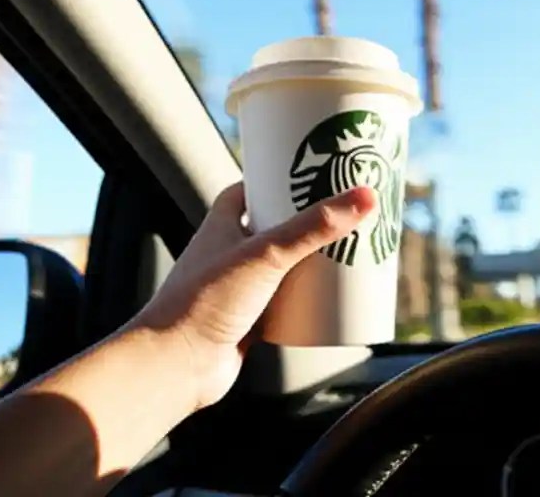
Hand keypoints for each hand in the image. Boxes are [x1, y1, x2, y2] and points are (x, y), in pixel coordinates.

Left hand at [131, 182, 376, 410]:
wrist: (177, 364)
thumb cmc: (203, 302)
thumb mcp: (266, 253)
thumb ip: (314, 227)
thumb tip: (363, 197)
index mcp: (222, 224)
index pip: (252, 189)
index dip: (280, 180)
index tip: (313, 174)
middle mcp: (228, 253)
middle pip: (275, 228)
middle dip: (307, 225)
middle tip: (341, 217)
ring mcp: (238, 288)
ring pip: (282, 268)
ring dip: (310, 264)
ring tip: (346, 255)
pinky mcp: (249, 321)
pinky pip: (284, 305)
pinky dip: (305, 303)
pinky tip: (329, 302)